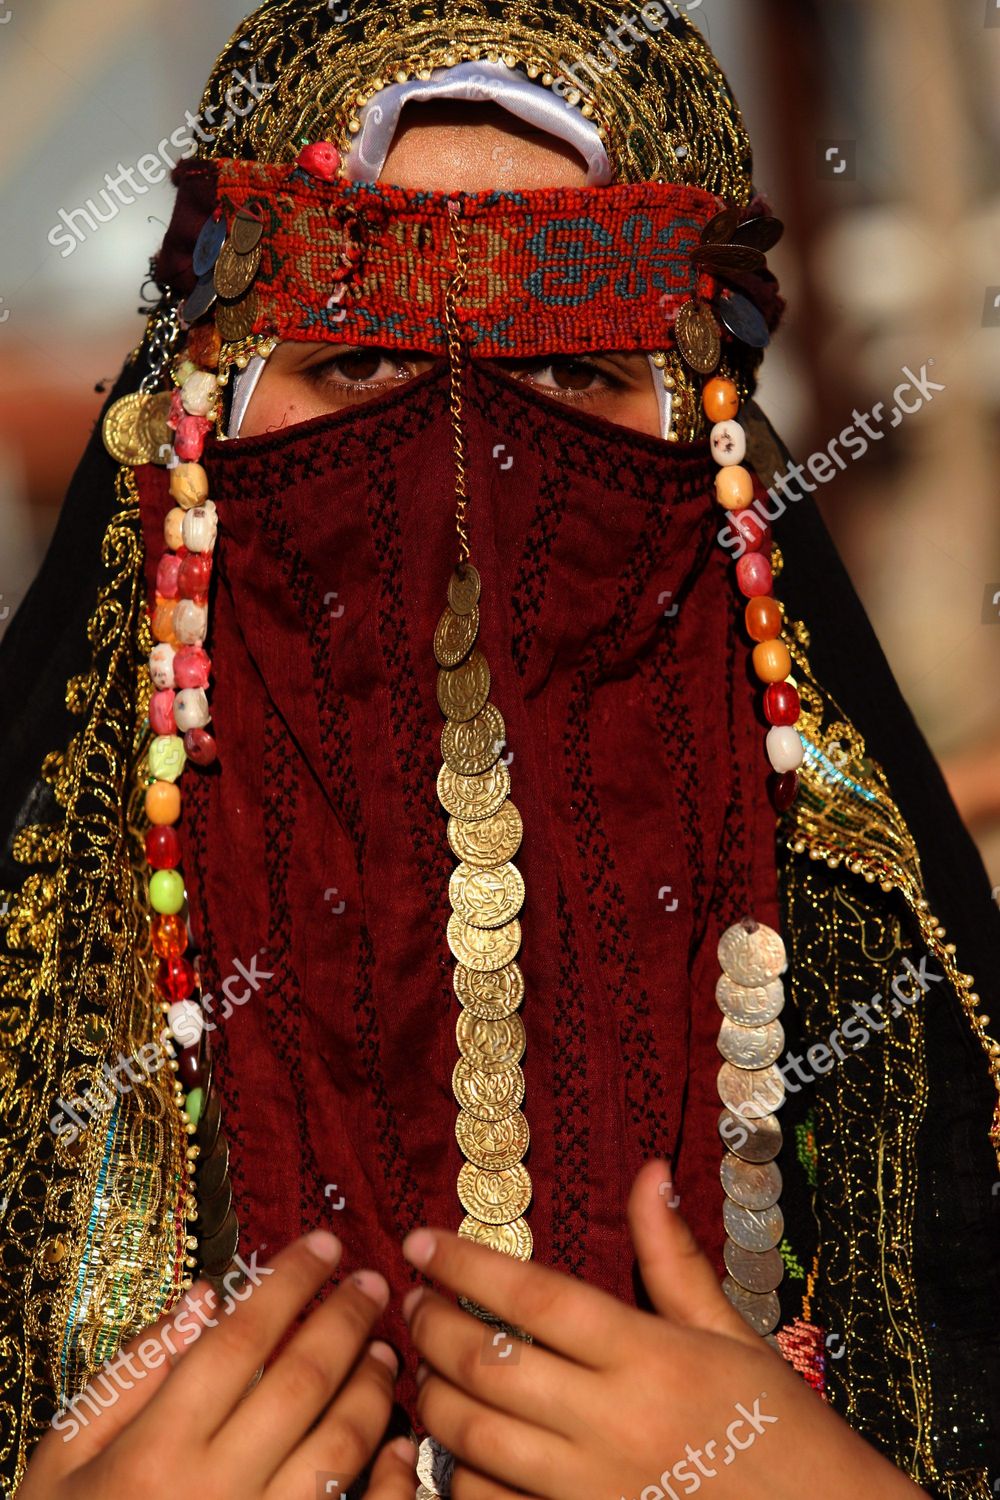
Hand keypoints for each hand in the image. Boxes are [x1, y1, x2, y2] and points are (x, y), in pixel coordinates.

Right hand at [21, 1230, 416, 1499]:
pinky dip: (389, 1479)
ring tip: (383, 1352)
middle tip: (372, 1284)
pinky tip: (397, 1441)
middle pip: (302, 1381)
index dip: (289, 1283)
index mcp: (156, 1450)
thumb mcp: (64, 1459)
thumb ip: (131, 1375)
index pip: (240, 1338)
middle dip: (346, 1319)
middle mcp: (216, 1491)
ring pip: (341, 1446)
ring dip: (373, 1388)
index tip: (324, 1246)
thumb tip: (204, 1299)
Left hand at [401, 1161, 927, 1499]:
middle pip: (487, 1365)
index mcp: (649, 1355)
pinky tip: (452, 1448)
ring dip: (431, 1397)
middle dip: (430, 1325)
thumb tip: (649, 1172)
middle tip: (409, 1298)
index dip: (464, 1264)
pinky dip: (460, 1476)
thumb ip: (675, 1258)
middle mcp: (612, 1420)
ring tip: (420, 1364)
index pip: (533, 1296)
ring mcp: (591, 1490)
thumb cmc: (783, 1429)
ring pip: (475, 1440)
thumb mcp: (732, 1335)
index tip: (420, 1241)